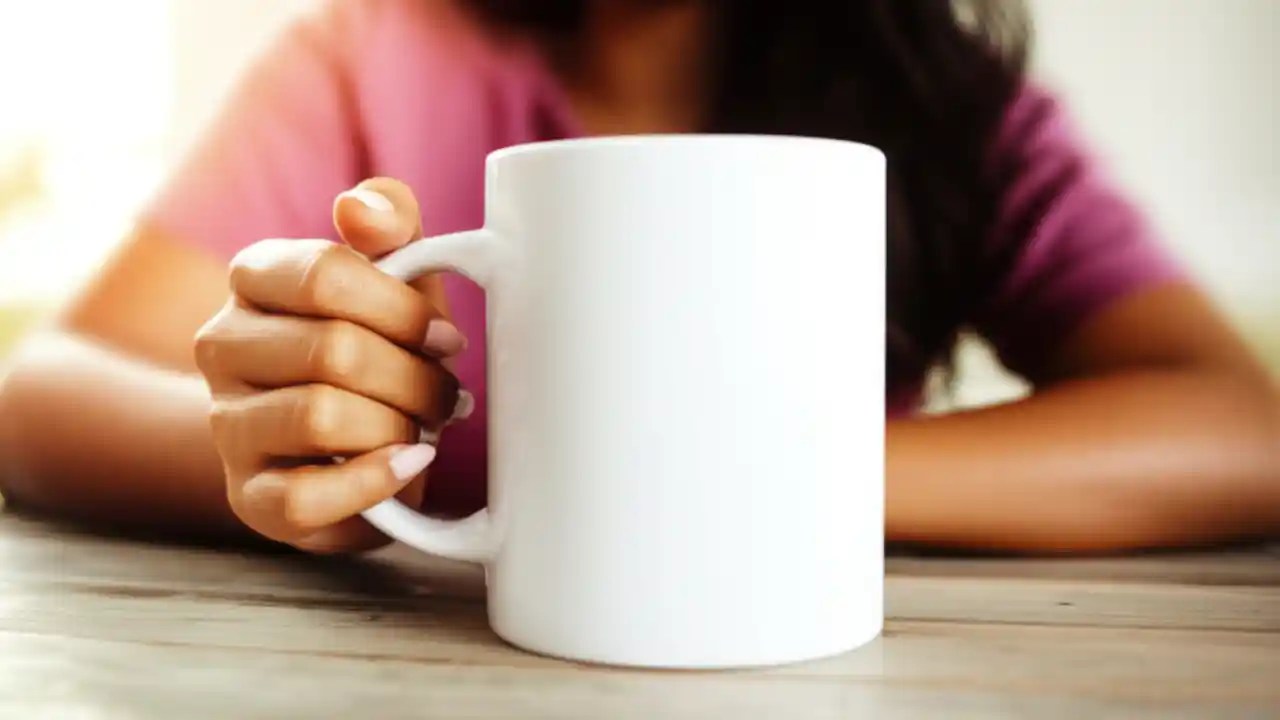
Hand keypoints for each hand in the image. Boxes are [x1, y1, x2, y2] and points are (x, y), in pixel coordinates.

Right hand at [195, 178, 469, 552]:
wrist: (343, 440)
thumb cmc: (380, 345)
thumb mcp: (395, 276)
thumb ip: (389, 223)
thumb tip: (360, 209)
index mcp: (256, 276)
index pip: (325, 273)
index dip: (403, 311)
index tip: (447, 340)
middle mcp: (223, 346)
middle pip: (332, 349)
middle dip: (413, 377)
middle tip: (446, 395)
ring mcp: (227, 424)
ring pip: (320, 417)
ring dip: (398, 425)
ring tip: (422, 429)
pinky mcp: (249, 497)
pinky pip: (305, 496)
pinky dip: (373, 481)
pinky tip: (407, 464)